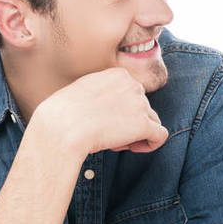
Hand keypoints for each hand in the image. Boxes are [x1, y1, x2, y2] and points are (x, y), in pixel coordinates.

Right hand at [33, 68, 168, 156]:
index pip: (131, 94)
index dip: (121, 111)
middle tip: (107, 134)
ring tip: (114, 142)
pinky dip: (151, 144)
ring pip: (152, 122)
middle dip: (128, 123)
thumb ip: (102, 93)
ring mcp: (140, 104)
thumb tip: (110, 109)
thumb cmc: (63, 113)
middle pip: (143, 108)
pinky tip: (133, 148)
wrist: (62, 127)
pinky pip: (160, 136)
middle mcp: (133, 85)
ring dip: (137, 135)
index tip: (104, 120)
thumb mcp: (83, 91)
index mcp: (118, 74)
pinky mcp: (144, 125)